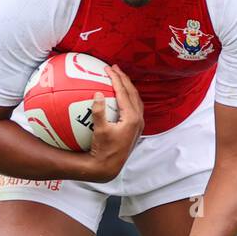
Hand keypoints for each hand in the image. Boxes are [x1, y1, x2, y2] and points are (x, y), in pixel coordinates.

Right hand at [79, 64, 143, 180]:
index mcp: (131, 118)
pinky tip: (120, 96)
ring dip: (127, 87)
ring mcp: (138, 124)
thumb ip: (98, 112)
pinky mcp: (135, 128)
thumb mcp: (99, 130)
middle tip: (114, 68)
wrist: (109, 167)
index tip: (108, 69)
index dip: (116, 79)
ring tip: (119, 78)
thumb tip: (98, 94)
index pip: (124, 92)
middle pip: (132, 93)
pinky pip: (134, 107)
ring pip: (135, 99)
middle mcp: (138, 120)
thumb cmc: (103, 149)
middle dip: (123, 79)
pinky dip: (128, 97)